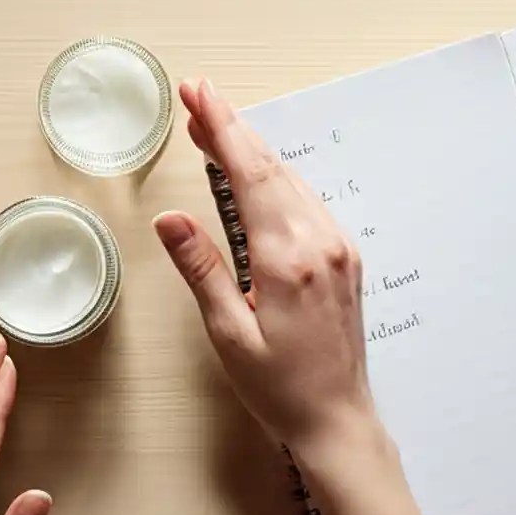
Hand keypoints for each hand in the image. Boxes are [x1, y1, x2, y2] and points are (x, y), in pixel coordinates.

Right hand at [155, 79, 390, 483]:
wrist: (338, 421)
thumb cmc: (280, 389)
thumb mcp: (228, 334)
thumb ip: (202, 269)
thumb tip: (170, 217)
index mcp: (288, 260)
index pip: (251, 176)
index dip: (223, 128)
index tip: (199, 93)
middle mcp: (322, 244)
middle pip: (272, 169)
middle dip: (233, 129)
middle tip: (196, 98)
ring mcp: (339, 250)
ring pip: (292, 182)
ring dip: (253, 154)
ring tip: (213, 131)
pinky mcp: (345, 260)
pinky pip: (307, 204)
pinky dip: (275, 181)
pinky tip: (254, 177)